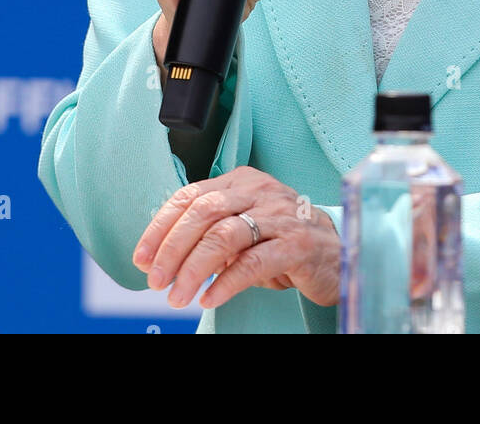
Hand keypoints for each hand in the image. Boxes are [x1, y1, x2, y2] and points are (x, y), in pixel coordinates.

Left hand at [132, 166, 340, 310]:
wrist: (338, 253)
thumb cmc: (283, 241)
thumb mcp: (243, 231)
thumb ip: (209, 235)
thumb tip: (161, 257)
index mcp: (241, 182)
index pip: (190, 195)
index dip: (161, 226)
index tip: (141, 258)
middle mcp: (259, 192)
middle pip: (204, 212)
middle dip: (172, 248)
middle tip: (155, 280)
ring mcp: (280, 216)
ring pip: (225, 235)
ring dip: (194, 268)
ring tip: (177, 296)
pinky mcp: (297, 244)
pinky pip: (254, 262)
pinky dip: (226, 282)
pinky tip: (210, 298)